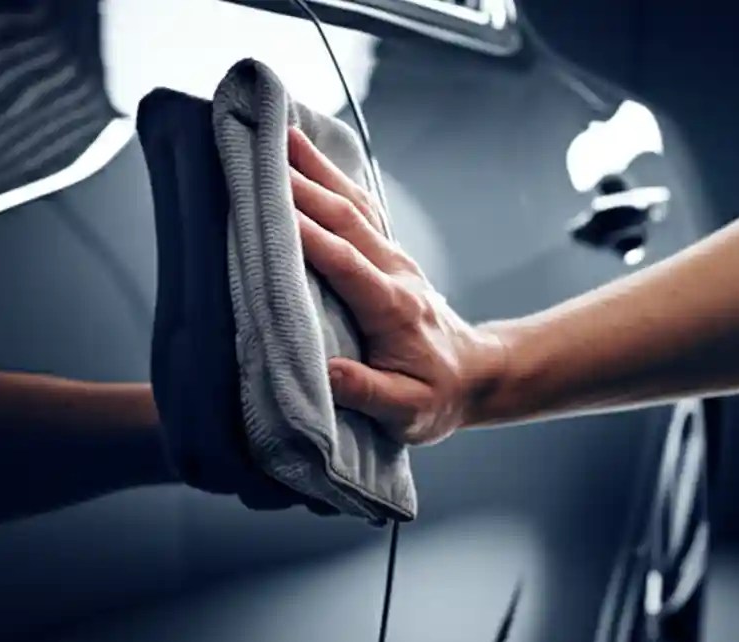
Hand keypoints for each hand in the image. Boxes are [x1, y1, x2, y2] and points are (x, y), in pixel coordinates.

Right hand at [288, 127, 506, 444]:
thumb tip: (326, 374)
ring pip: (352, 202)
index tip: (270, 205)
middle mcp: (393, 271)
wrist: (475, 375)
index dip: (306, 233)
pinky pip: (358, 207)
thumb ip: (367, 391)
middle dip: (303, 183)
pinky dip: (332, 177)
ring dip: (317, 167)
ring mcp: (392, 257)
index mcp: (392, 306)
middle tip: (263, 152)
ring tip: (283, 133)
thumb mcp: (408, 410)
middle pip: (344, 217)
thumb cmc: (437, 397)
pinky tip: (310, 156)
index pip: (343, 261)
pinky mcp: (387, 253)